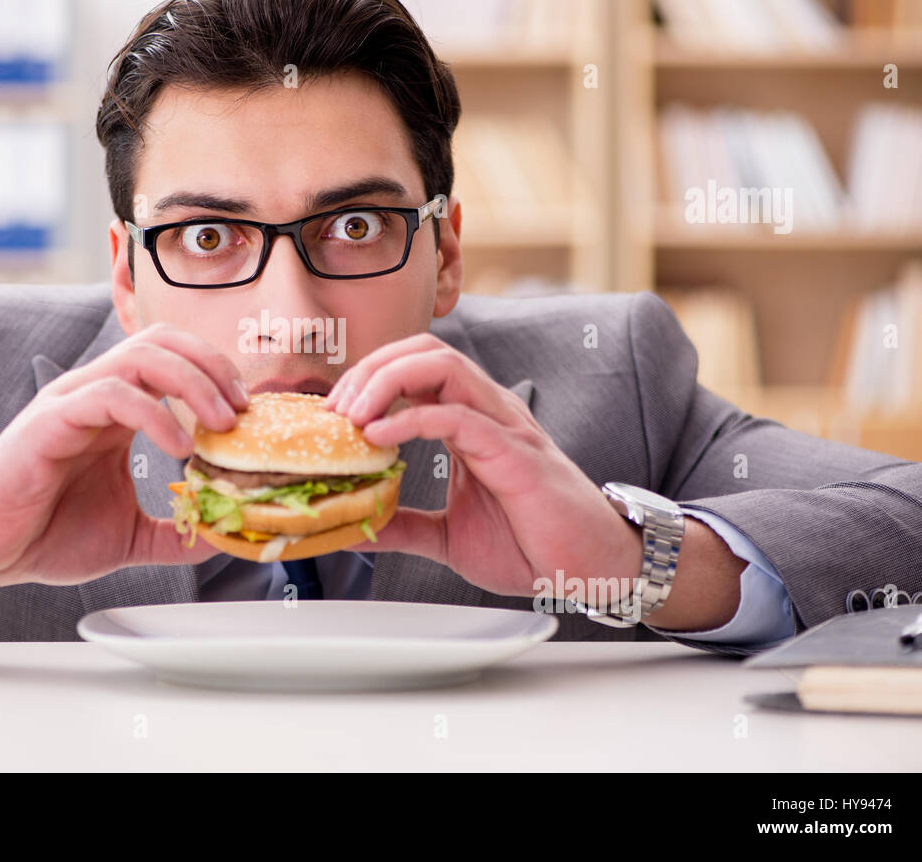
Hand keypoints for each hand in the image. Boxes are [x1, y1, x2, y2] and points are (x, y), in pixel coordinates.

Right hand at [0, 324, 246, 603]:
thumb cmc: (44, 535)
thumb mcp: (130, 535)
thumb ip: (175, 530)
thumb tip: (225, 535)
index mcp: (115, 409)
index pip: (173, 357)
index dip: (217, 374)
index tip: (248, 414)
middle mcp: (94, 394)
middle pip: (163, 343)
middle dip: (213, 367)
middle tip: (243, 412)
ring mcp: (70, 403)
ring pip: (141, 358)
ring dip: (193, 383)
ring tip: (220, 424)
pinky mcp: (48, 423)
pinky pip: (109, 395)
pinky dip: (154, 414)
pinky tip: (178, 446)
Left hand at [324, 333, 643, 600]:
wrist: (590, 569)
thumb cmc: (533, 544)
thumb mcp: (447, 536)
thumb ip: (403, 522)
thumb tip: (354, 523)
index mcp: (472, 420)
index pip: (415, 368)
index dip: (367, 379)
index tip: (331, 415)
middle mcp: (488, 411)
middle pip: (423, 351)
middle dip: (369, 369)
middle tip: (333, 410)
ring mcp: (504, 426)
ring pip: (442, 366)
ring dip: (386, 381)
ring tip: (350, 415)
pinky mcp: (515, 453)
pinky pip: (459, 415)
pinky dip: (412, 418)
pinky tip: (380, 437)